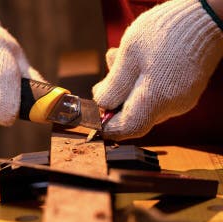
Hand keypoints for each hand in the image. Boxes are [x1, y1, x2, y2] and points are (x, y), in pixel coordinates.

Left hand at [92, 0, 222, 140]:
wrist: (205, 17)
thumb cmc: (166, 32)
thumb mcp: (128, 55)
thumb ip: (114, 85)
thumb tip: (101, 106)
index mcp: (157, 100)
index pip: (127, 128)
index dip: (106, 125)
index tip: (93, 113)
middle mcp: (172, 106)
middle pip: (134, 115)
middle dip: (115, 96)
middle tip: (108, 68)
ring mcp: (182, 99)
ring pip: (144, 102)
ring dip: (126, 85)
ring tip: (120, 56)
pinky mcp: (186, 90)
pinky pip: (157, 94)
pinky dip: (141, 81)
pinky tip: (136, 58)